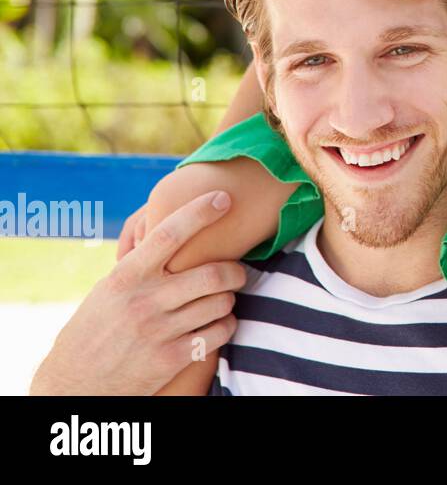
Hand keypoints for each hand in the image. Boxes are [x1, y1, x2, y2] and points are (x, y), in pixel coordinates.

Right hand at [30, 190, 245, 395]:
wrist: (75, 382)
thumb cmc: (97, 326)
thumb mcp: (109, 289)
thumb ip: (141, 263)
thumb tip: (173, 225)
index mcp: (126, 277)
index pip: (168, 234)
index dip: (199, 212)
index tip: (222, 198)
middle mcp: (143, 301)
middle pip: (211, 273)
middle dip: (236, 270)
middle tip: (238, 271)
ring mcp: (158, 332)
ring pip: (221, 303)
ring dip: (229, 299)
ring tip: (222, 299)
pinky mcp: (171, 359)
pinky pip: (219, 333)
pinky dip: (226, 324)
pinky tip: (218, 323)